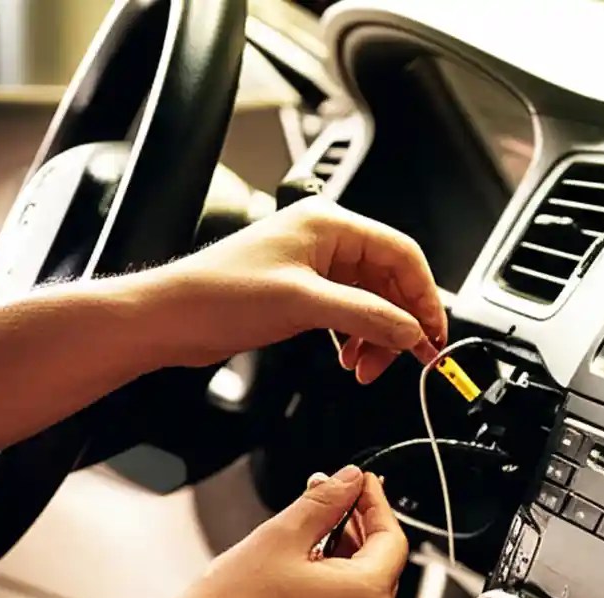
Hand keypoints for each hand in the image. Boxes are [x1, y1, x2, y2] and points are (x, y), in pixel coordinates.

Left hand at [138, 197, 447, 382]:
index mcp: (330, 224)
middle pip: (390, 280)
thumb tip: (412, 330)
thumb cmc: (219, 294)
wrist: (169, 318)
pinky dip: (358, 337)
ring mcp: (315, 266)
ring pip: (372, 300)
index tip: (434, 332)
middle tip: (413, 356)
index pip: (402, 254)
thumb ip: (367, 316)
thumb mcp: (305, 304)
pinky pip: (350, 312)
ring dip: (378, 335)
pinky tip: (351, 358)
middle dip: (401, 321)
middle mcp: (326, 240)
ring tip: (369, 366)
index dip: (425, 295)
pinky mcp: (303, 291)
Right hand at [151, 465, 407, 597]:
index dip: (375, 502)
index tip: (361, 481)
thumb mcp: (282, 536)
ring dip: (341, 551)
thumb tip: (350, 480)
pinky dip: (330, 581)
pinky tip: (303, 562)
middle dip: (355, 524)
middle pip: (380, 561)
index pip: (392, 537)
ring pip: (360, 585)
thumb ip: (326, 501)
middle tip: (329, 495)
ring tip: (308, 527)